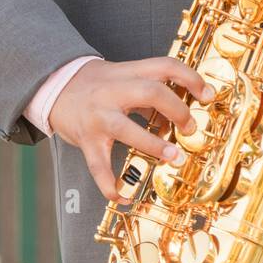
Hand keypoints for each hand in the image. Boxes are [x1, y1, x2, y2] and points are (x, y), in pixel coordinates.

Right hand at [48, 56, 215, 203]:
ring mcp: (99, 116)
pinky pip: (99, 166)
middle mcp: (113, 92)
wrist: (54, 85)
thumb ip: (149, 89)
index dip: (191, 78)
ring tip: (174, 158)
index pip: (165, 66)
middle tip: (190, 128)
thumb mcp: (123, 77)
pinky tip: (123, 196)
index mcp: (128, 73)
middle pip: (151, 92)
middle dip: (177, 110)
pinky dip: (111, 185)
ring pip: (127, 129)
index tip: (208, 95)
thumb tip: (179, 112)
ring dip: (154, 145)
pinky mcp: (86, 140)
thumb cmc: (96, 84)